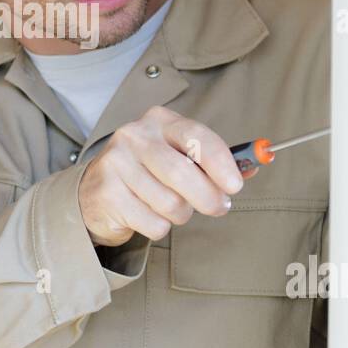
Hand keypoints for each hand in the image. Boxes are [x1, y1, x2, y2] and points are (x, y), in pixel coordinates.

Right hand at [79, 105, 243, 246]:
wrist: (94, 192)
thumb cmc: (148, 172)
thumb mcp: (178, 156)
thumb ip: (212, 161)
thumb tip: (253, 166)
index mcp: (159, 120)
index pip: (196, 136)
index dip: (221, 163)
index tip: (235, 186)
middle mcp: (135, 136)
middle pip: (183, 174)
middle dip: (208, 198)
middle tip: (217, 207)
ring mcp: (116, 163)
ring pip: (171, 204)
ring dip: (180, 215)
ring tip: (170, 207)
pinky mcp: (107, 193)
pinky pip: (153, 224)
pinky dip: (159, 227)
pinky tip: (146, 215)